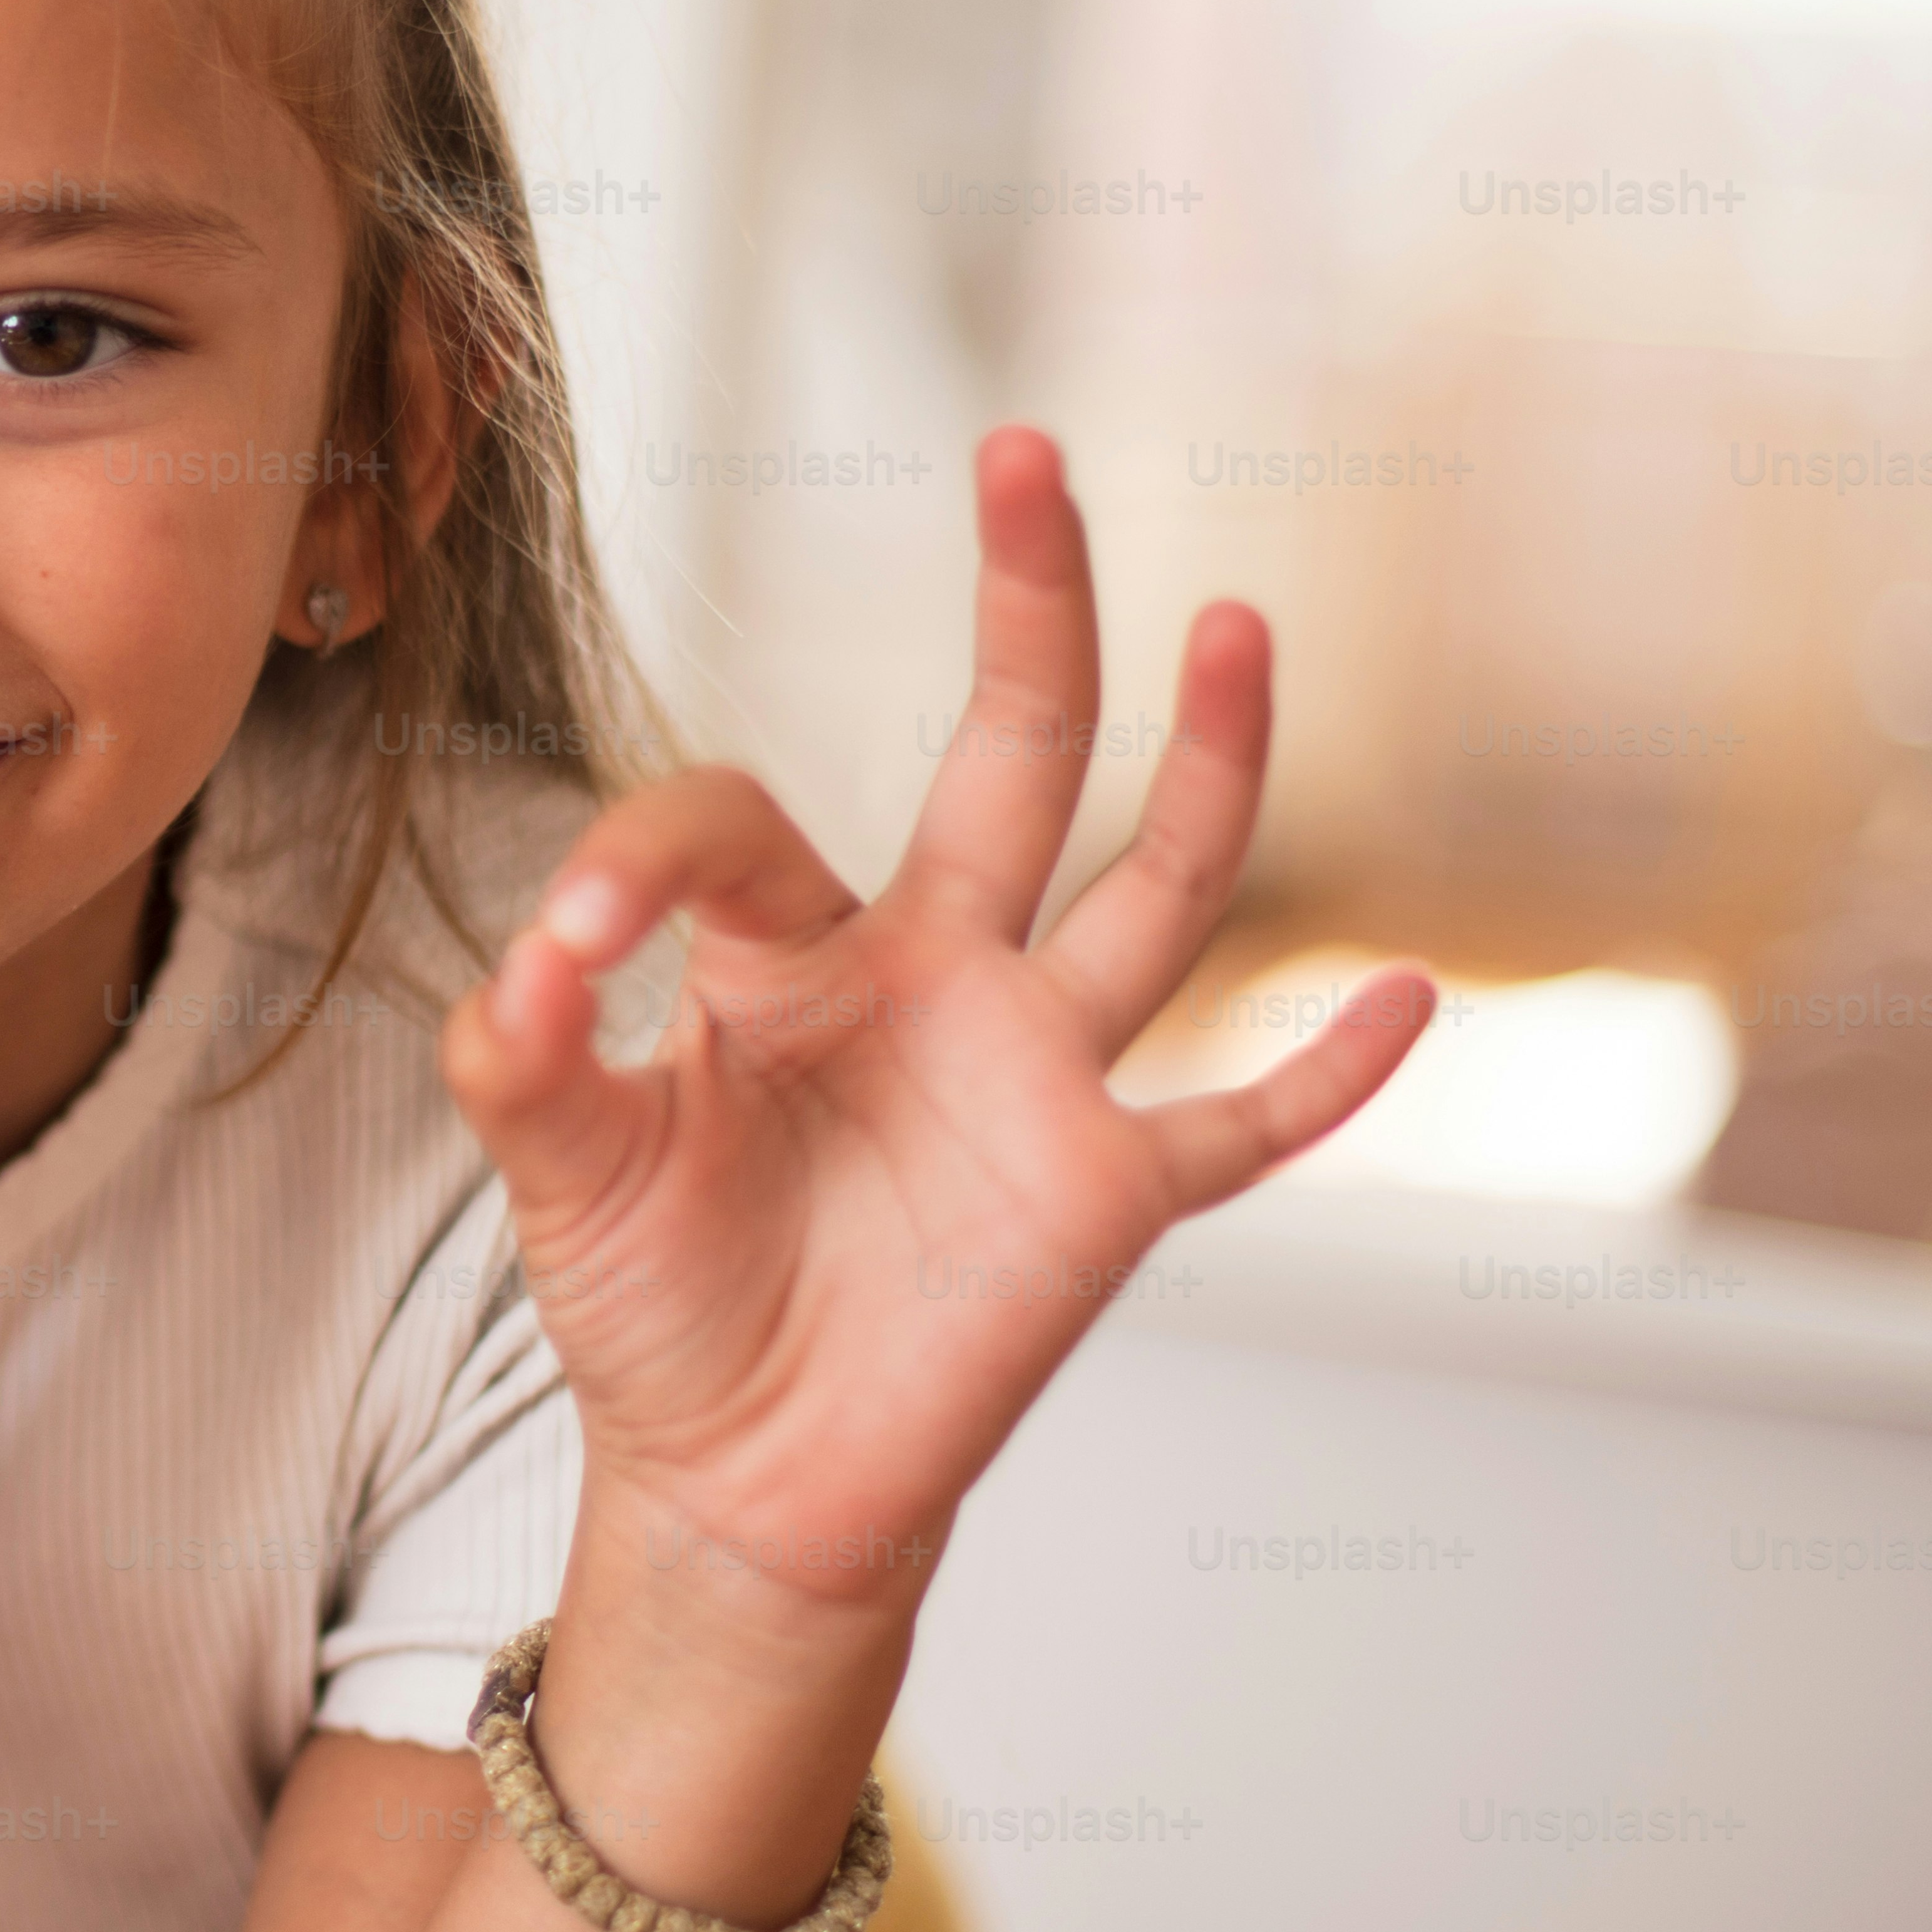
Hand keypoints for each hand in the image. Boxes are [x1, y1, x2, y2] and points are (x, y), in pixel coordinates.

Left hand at [439, 427, 1427, 1671]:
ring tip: (1236, 620)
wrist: (737, 1478)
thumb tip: (525, 959)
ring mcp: (1035, 1076)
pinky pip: (1242, 1125)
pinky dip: (1333, 1077)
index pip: (737, 825)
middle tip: (1025, 453)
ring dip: (1206, 762)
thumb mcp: (559, 1171)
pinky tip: (1409, 999)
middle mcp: (932, 978)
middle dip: (1028, 605)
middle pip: (1010, 753)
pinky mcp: (1106, 1197)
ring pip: (1153, 888)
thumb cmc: (655, 1305)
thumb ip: (522, 1058)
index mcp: (789, 957)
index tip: (566, 939)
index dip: (644, 857)